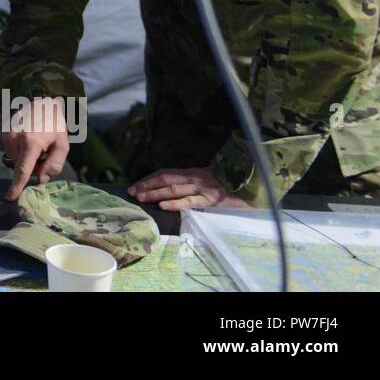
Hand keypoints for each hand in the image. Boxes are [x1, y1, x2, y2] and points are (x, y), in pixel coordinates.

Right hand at [1, 96, 70, 200]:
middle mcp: (15, 139)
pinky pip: (10, 151)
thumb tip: (41, 179)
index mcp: (32, 143)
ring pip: (14, 160)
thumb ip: (54, 164)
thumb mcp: (62, 143)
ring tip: (35, 145)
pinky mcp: (2, 133)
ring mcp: (7, 135)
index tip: (10, 198)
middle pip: (19, 166)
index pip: (23, 170)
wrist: (40, 100)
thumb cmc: (54, 123)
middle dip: (30, 167)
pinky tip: (27, 140)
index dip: (16, 186)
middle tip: (43, 155)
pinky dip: (18, 151)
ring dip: (24, 159)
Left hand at [128, 167, 248, 211]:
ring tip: (141, 198)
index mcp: (190, 172)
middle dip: (147, 185)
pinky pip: (190, 202)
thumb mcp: (204, 179)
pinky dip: (175, 203)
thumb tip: (167, 188)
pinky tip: (163, 206)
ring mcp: (201, 188)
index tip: (135, 185)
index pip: (165, 173)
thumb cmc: (224, 185)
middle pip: (165, 179)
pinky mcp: (210, 199)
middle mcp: (193, 177)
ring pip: (173, 189)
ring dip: (155, 193)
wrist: (248, 186)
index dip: (149, 178)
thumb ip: (188, 182)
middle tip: (131, 192)